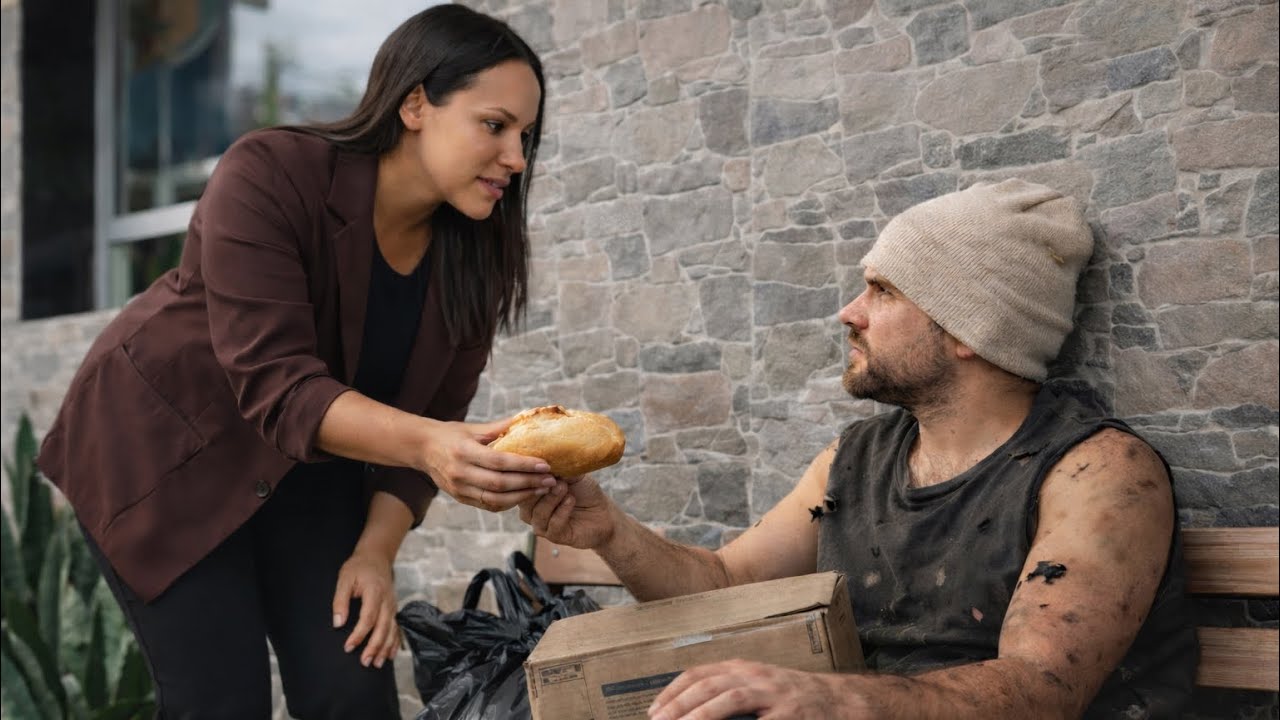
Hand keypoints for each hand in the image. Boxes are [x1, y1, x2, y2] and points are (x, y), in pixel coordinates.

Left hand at [332, 549, 399, 668]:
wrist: (377, 557)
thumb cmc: (359, 567)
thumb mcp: (344, 579)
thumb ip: (340, 601)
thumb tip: (338, 623)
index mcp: (375, 592)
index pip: (368, 618)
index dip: (359, 634)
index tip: (348, 647)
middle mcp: (387, 600)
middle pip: (383, 627)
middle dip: (374, 646)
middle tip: (364, 662)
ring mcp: (392, 605)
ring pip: (392, 630)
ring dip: (385, 648)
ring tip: (376, 663)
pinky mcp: (393, 609)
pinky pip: (397, 628)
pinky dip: (395, 643)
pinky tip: (390, 655)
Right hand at [420, 417, 556, 510]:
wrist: (422, 448)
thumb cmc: (451, 434)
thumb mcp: (474, 427)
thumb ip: (501, 427)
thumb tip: (528, 418)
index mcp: (464, 451)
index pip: (499, 461)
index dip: (524, 465)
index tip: (545, 465)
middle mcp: (460, 473)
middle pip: (500, 483)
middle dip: (528, 483)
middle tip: (550, 480)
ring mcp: (459, 488)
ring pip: (495, 499)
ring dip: (522, 496)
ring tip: (542, 489)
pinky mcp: (460, 498)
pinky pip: (488, 505)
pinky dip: (509, 503)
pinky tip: (524, 495)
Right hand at [518, 475, 615, 548]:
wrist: (603, 512)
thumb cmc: (584, 492)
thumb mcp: (571, 475)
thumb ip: (558, 469)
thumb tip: (547, 459)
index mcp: (530, 493)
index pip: (518, 485)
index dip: (526, 476)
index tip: (539, 466)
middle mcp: (531, 510)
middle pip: (524, 500)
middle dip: (538, 487)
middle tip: (553, 478)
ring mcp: (541, 525)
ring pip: (538, 514)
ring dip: (552, 499)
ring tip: (564, 488)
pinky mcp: (554, 536)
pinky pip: (553, 524)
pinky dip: (562, 511)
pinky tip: (571, 501)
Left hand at [648, 660, 867, 719]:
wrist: (840, 701)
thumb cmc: (792, 697)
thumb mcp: (757, 685)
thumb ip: (728, 692)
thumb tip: (688, 709)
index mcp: (743, 669)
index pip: (699, 674)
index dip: (673, 692)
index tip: (653, 711)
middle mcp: (756, 677)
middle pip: (708, 686)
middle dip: (679, 705)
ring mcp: (773, 694)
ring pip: (729, 699)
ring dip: (700, 715)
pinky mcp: (790, 714)